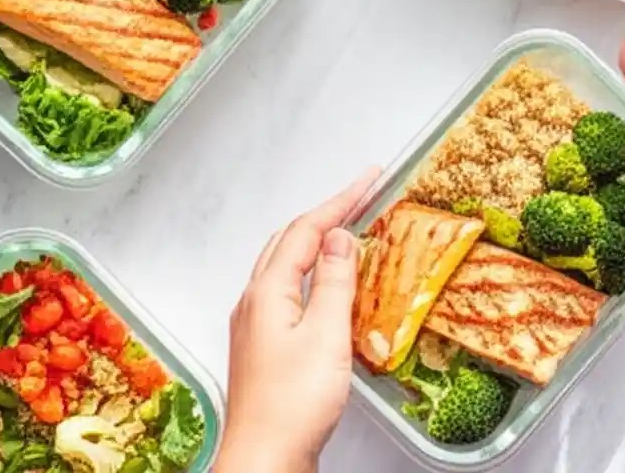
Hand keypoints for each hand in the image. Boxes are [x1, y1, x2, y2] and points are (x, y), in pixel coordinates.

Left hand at [217, 169, 378, 472]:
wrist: (265, 458)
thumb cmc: (292, 405)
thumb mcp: (325, 336)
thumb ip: (333, 282)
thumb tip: (340, 237)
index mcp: (266, 292)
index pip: (306, 229)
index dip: (340, 200)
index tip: (369, 179)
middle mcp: (254, 302)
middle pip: (289, 240)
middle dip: (326, 214)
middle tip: (362, 196)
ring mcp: (255, 325)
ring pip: (285, 265)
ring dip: (316, 242)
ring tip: (350, 231)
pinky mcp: (264, 347)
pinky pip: (287, 291)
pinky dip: (312, 273)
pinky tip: (329, 287)